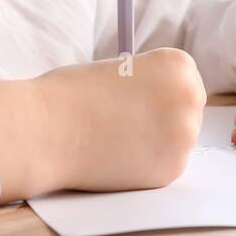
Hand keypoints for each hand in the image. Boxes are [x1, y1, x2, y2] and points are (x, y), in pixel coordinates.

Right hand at [0, 47, 207, 199]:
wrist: (44, 130)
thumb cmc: (70, 94)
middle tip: (128, 121)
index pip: (186, 79)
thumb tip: (162, 100)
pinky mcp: (173, 169)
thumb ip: (149, 83)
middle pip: (188, 109)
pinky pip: (166, 165)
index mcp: (179, 66)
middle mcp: (191, 97)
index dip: (159, 90)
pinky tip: (118, 156)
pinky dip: (147, 164)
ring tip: (117, 137)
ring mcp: (185, 136)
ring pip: (179, 140)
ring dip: (157, 141)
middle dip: (165, 116)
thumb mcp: (119, 70)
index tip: (138, 96)